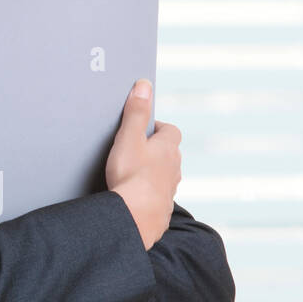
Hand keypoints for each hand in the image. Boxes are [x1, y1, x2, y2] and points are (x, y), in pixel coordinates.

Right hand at [106, 79, 181, 249]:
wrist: (135, 216)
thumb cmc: (131, 176)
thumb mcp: (128, 137)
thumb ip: (136, 111)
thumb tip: (144, 85)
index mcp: (168, 148)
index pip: (170, 131)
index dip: (158, 128)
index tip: (145, 128)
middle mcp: (174, 169)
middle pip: (170, 154)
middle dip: (157, 150)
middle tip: (138, 150)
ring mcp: (169, 190)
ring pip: (166, 176)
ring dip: (155, 173)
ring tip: (135, 174)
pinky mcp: (162, 210)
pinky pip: (158, 198)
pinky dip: (150, 195)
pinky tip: (136, 198)